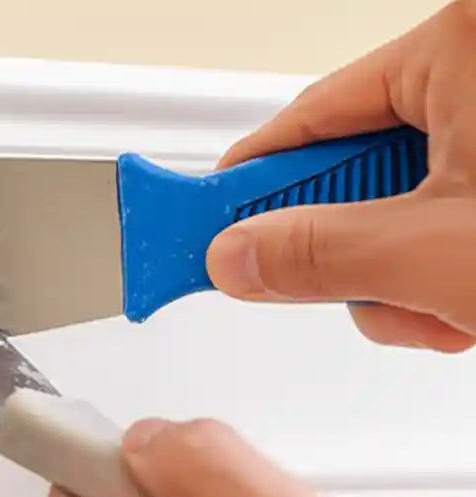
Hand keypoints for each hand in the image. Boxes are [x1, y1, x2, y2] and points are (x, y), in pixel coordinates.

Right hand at [206, 0, 475, 352]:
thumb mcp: (443, 251)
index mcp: (463, 45)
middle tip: (354, 289)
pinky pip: (448, 213)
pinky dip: (449, 271)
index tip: (195, 226)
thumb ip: (324, 253)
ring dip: (407, 278)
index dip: (245, 183)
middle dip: (355, 253)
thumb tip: (239, 254)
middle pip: (357, 169)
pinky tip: (471, 299)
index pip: (309, 115)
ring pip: (403, 205)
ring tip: (450, 304)